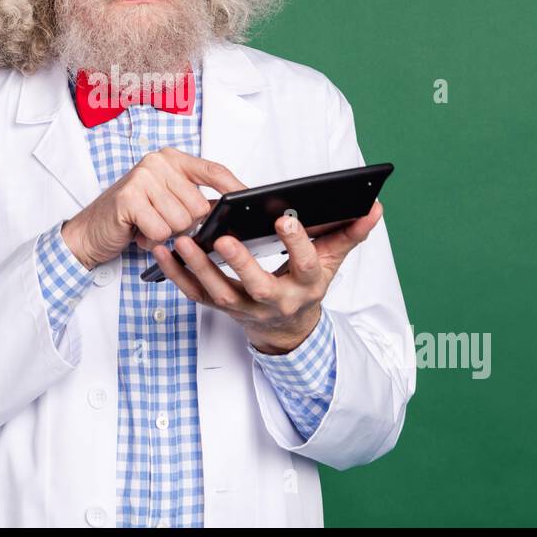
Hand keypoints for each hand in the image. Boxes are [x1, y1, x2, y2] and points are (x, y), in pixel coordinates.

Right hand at [60, 148, 246, 269]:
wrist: (90, 231)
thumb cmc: (132, 217)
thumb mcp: (167, 201)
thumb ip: (195, 199)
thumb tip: (229, 211)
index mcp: (171, 159)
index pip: (213, 170)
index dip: (234, 186)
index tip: (251, 199)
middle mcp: (157, 162)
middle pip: (200, 206)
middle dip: (185, 225)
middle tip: (161, 222)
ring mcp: (142, 177)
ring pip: (182, 221)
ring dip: (166, 234)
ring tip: (147, 226)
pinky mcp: (128, 198)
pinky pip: (161, 230)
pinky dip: (151, 240)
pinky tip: (138, 232)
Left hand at [150, 200, 384, 353]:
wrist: (285, 329)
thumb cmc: (305, 286)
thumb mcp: (331, 263)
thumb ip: (350, 234)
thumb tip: (374, 207)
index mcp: (305, 286)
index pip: (305, 265)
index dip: (298, 243)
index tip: (287, 218)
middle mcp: (274, 301)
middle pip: (257, 286)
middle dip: (241, 263)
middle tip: (224, 236)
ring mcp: (244, 308)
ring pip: (219, 292)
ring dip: (198, 267)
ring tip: (182, 240)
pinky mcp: (219, 309)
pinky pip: (194, 294)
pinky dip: (175, 274)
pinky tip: (162, 251)